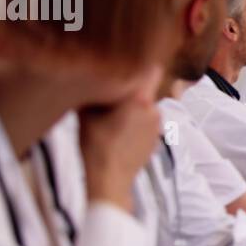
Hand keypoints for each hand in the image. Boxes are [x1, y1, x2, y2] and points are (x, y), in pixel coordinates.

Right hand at [79, 67, 161, 211]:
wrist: (110, 180)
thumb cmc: (96, 145)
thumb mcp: (87, 113)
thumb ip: (98, 90)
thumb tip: (95, 75)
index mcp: (140, 99)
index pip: (151, 70)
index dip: (141, 65)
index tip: (128, 66)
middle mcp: (154, 110)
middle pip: (144, 90)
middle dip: (130, 91)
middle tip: (110, 99)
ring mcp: (157, 126)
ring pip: (145, 107)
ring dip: (133, 109)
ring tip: (112, 120)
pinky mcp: (156, 139)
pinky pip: (146, 123)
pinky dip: (136, 124)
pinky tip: (119, 134)